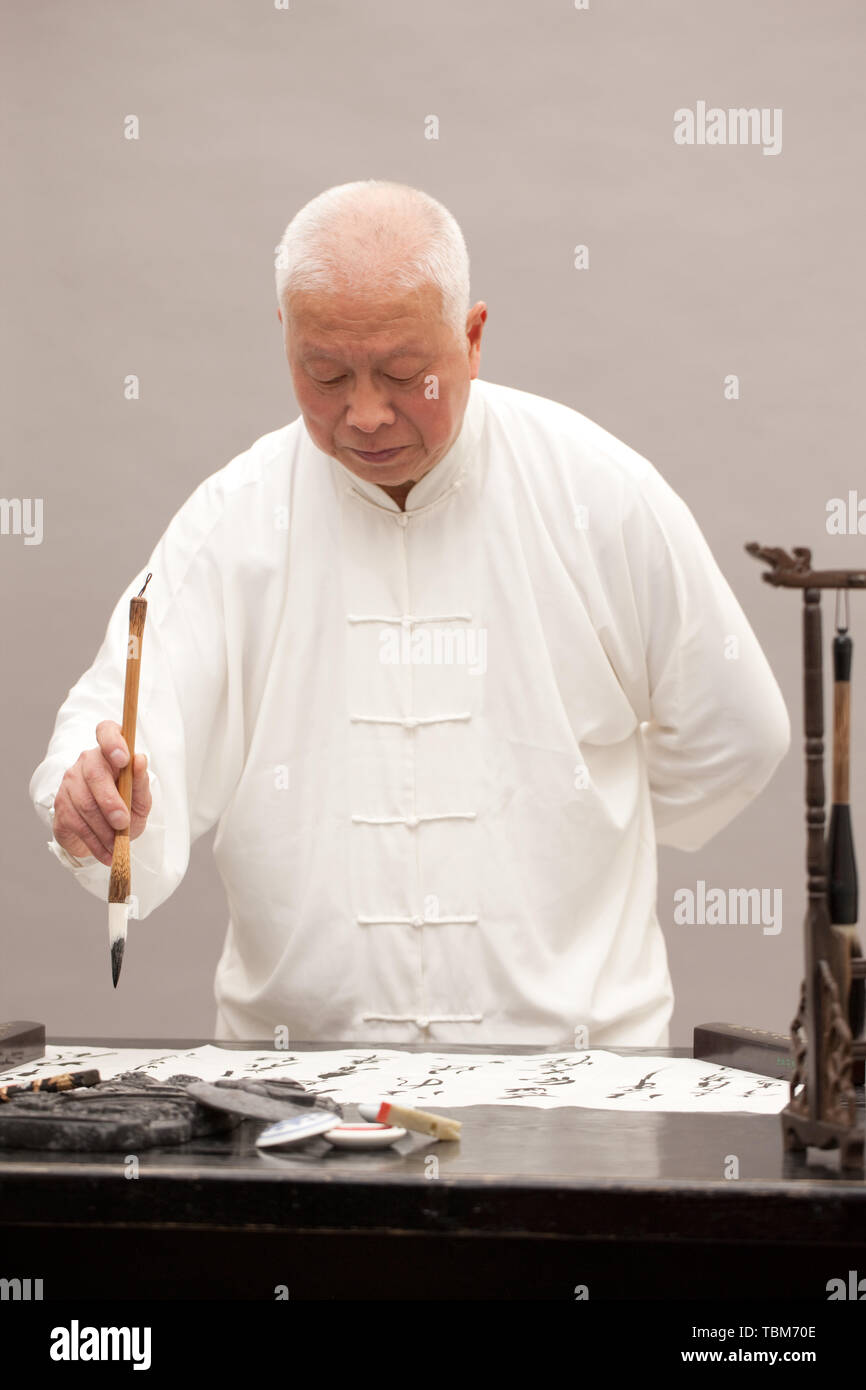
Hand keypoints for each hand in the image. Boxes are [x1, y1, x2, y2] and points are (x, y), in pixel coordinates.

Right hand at [52, 720, 151, 865]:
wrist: (104, 831)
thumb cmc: (126, 807)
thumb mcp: (140, 799)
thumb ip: (141, 783)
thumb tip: (140, 760)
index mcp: (110, 751)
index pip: (106, 731)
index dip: (113, 742)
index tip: (124, 759)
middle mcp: (87, 762)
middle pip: (95, 774)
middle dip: (111, 801)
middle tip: (124, 822)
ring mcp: (70, 782)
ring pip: (85, 803)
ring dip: (104, 828)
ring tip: (118, 845)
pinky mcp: (60, 806)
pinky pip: (77, 824)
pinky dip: (95, 842)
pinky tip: (107, 853)